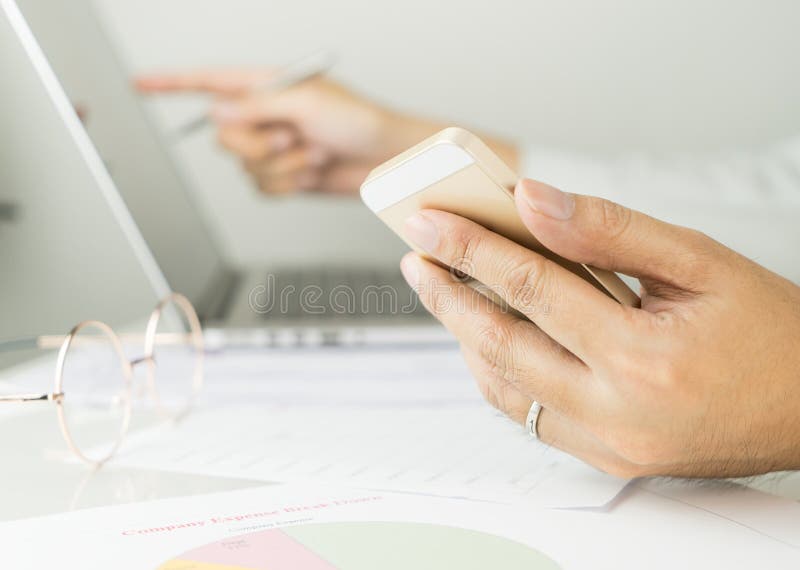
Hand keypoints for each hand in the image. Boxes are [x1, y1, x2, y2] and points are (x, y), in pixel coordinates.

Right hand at [136, 71, 517, 194]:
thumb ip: (256, 106)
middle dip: (259, 144)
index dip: (171, 84)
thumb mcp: (306, 103)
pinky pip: (263, 189)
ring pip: (245, 168)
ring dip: (282, 166)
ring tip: (313, 153)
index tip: (139, 84)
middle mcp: (265, 116)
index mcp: (267, 86)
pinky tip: (312, 171)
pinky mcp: (284, 176)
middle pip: (225, 137)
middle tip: (293, 137)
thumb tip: (216, 113)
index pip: (209, 82)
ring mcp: (273, 148)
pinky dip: (288, 184)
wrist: (386, 160)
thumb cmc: (361, 121)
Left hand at [400, 178, 799, 477]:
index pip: (531, 288)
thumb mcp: (699, 262)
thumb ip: (610, 230)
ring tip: (444, 291)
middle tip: (417, 257)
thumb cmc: (771, 334)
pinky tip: (488, 339)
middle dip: (448, 295)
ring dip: (466, 336)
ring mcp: (607, 445)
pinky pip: (530, 416)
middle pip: (501, 344)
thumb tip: (535, 200)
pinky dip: (500, 375)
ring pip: (506, 387)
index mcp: (643, 359)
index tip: (429, 223)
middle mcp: (616, 413)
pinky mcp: (606, 459)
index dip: (471, 249)